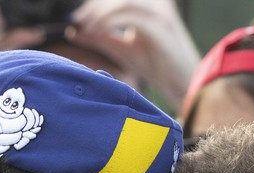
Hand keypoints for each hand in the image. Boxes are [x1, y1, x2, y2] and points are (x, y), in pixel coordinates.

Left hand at [68, 0, 198, 108]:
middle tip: (76, 20)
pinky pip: (130, 17)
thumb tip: (74, 30)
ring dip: (100, 13)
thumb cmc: (154, 64)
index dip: (95, 4)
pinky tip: (97, 33)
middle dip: (94, 7)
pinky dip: (109, 23)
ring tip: (85, 27)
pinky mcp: (160, 27)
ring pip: (123, 2)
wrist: (180, 82)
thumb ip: (99, 37)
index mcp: (147, 4)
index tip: (75, 18)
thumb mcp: (120, 48)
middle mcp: (155, 3)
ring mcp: (159, 13)